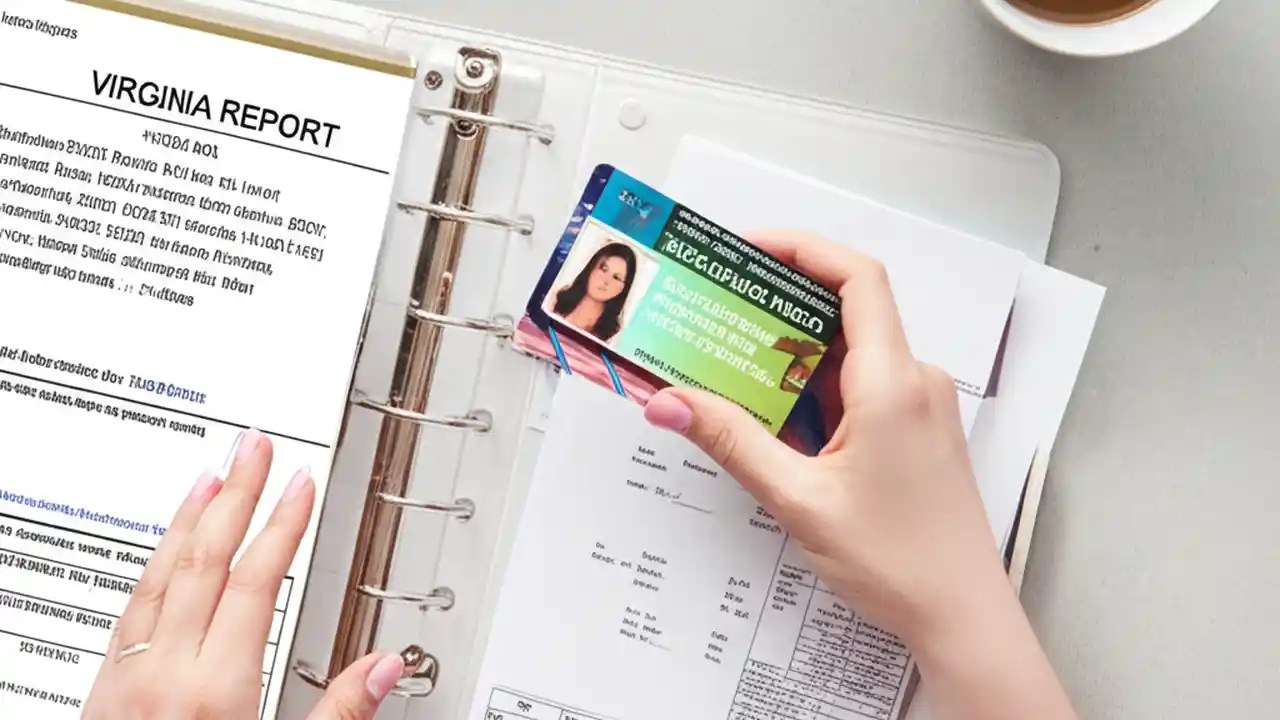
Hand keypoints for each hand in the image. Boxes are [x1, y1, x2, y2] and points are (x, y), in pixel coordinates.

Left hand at [83, 429, 403, 718]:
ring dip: (187, 516)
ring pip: (157, 573)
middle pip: (203, 559)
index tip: (300, 485)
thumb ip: (338, 712)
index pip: (254, 580)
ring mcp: (126, 676)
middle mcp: (163, 672)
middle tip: (254, 444)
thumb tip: (385, 667)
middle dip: (235, 494)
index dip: (282, 525)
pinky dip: (152, 561)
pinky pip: (130, 604)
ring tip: (211, 473)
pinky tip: (163, 546)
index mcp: (216, 687)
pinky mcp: (104, 687)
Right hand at [643, 231, 1074, 719]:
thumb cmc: (899, 562)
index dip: (802, 248)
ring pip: (848, 352)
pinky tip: (774, 411)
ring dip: (792, 352)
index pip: (856, 277)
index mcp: (892, 382)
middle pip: (845, 309)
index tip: (749, 247)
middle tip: (720, 305)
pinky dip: (814, 387)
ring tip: (731, 361)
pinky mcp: (913, 428)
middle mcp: (913, 381)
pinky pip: (859, 385)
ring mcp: (917, 404)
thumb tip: (671, 403)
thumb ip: (731, 442)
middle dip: (778, 302)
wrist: (962, 614)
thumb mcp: (799, 500)